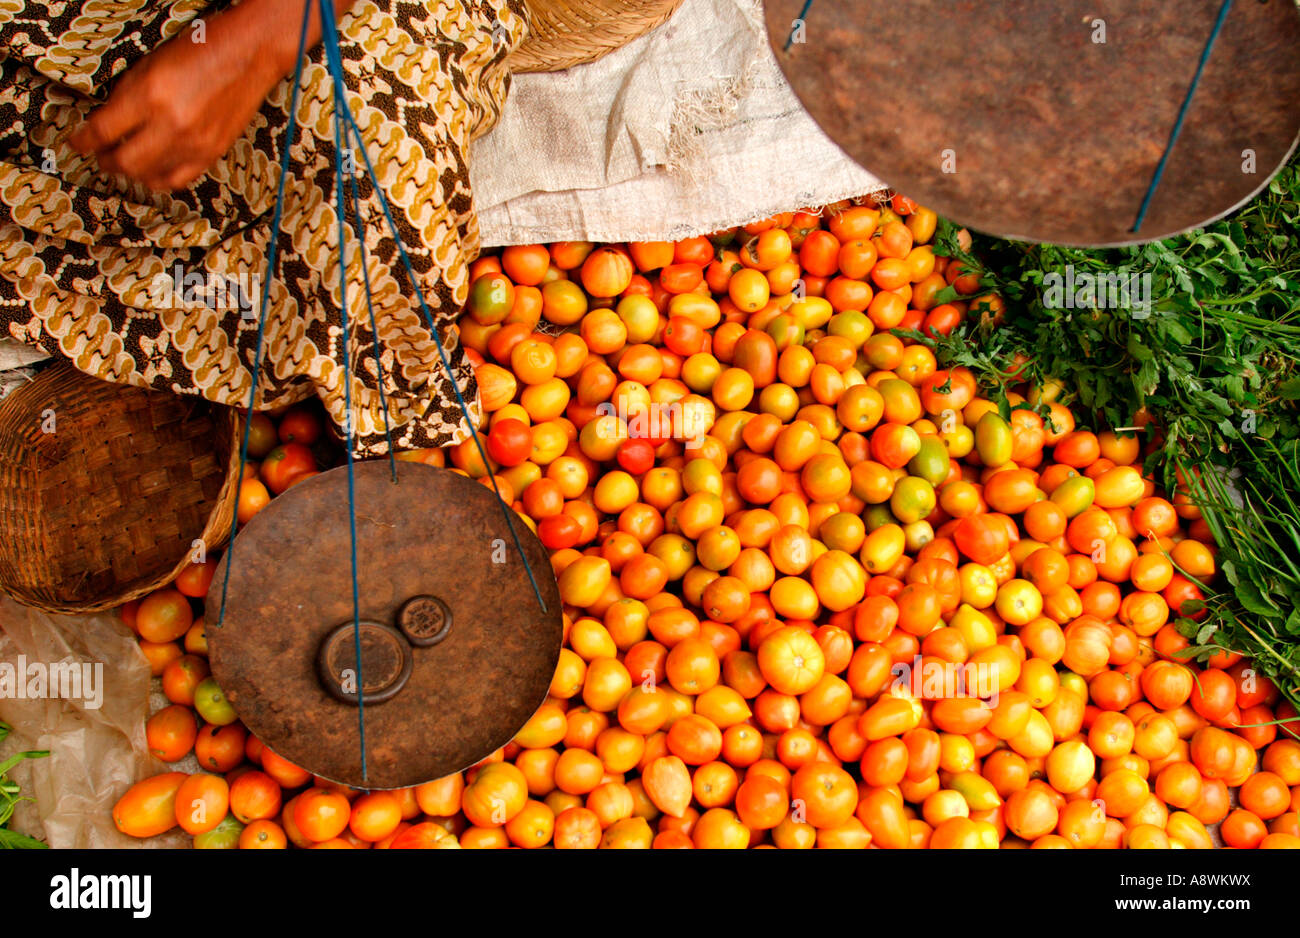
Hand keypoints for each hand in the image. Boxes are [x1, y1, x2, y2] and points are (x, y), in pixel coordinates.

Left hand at [68, 0, 354, 191]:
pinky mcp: (212, 153)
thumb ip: (127, 96)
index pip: (103, 131)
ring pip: (149, 177)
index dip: (83, 141)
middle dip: (106, 161)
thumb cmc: (200, 50)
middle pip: (124, 162)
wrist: (249, 53)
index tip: (76, 143)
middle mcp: (171, 125)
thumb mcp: (150, 64)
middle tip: (100, 156)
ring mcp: (194, 143)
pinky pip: (177, 180)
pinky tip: (153, 172)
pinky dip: (159, 180)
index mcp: (149, 95)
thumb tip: (107, 124)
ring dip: (131, 173)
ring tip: (127, 164)